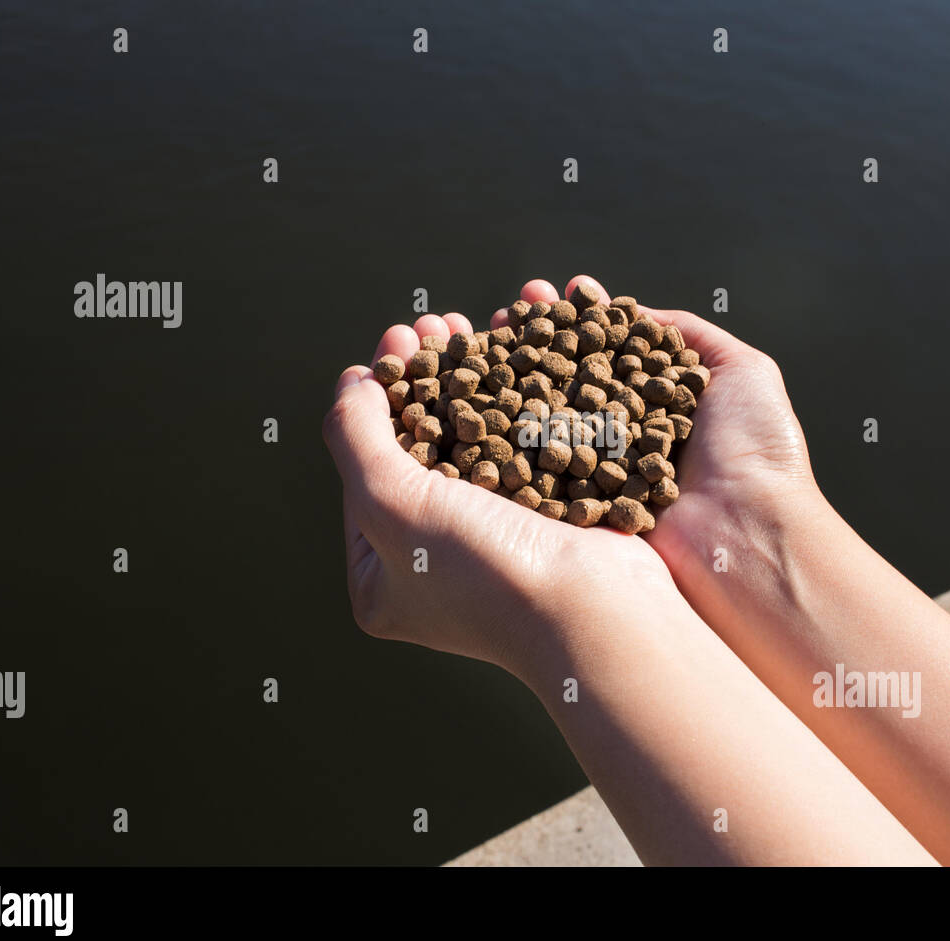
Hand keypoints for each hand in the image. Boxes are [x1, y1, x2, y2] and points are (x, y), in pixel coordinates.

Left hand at [322, 309, 687, 678]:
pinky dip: (515, 401)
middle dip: (424, 381)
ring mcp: (494, 544)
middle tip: (432, 323)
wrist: (597, 608)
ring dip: (468, 380)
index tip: (392, 341)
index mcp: (383, 577)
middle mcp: (434, 564)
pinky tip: (515, 355)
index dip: (374, 400)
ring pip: (470, 443)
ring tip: (471, 326)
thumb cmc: (482, 567)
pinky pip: (518, 450)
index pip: (362, 473)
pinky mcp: (544, 523)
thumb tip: (352, 387)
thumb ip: (355, 438)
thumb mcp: (389, 501)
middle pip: (416, 452)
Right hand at [493, 276, 831, 656]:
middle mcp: (623, 436)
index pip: (608, 351)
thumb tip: (631, 310)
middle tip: (504, 311)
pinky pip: (532, 472)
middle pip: (568, 380)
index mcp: (658, 403)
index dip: (579, 320)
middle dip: (532, 343)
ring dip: (505, 382)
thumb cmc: (756, 448)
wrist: (747, 529)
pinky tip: (474, 401)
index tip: (548, 292)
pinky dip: (501, 438)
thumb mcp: (743, 370)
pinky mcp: (577, 512)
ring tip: (477, 345)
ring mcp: (598, 474)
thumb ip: (688, 334)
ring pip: (542, 420)